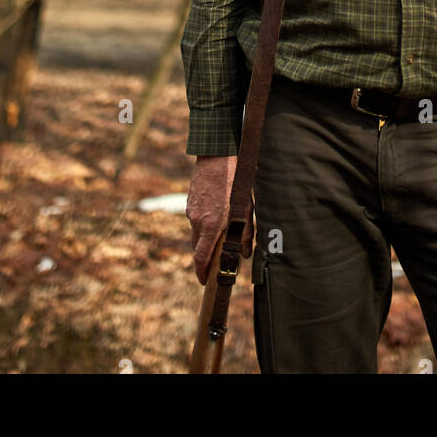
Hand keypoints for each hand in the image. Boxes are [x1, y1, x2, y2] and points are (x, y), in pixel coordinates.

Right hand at [186, 155, 253, 284]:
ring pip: (197, 232)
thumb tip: (245, 254)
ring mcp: (192, 210)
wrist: (217, 156)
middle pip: (197, 247)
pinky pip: (196, 219)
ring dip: (206, 237)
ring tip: (221, 232)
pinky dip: (204, 223)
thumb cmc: (235, 181)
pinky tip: (216, 213)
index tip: (204, 281)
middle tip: (216, 260)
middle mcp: (197, 220)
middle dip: (205, 257)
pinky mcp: (190, 202)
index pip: (200, 258)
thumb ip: (245, 233)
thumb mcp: (246, 208)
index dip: (201, 272)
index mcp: (211, 225)